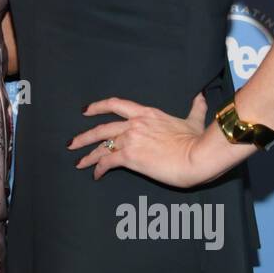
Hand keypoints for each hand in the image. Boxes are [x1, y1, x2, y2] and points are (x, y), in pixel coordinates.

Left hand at [69, 93, 213, 186]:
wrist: (197, 156)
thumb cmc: (197, 140)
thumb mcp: (194, 120)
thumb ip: (195, 108)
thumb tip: (200, 97)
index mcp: (147, 113)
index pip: (116, 105)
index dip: (98, 107)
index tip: (86, 111)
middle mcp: (134, 124)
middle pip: (101, 128)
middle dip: (84, 137)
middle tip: (72, 143)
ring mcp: (130, 140)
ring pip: (101, 146)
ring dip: (88, 155)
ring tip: (79, 162)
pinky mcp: (129, 157)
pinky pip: (107, 162)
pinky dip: (99, 169)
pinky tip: (96, 175)